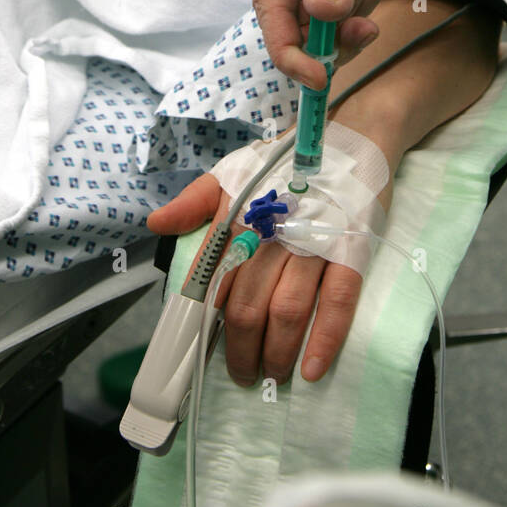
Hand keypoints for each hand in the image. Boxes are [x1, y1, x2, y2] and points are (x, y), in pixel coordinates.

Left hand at [148, 174, 365, 384]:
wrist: (351, 131)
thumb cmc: (288, 159)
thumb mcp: (235, 171)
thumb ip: (195, 202)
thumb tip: (156, 223)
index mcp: (240, 214)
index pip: (214, 279)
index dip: (207, 320)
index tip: (206, 347)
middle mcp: (272, 232)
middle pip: (248, 305)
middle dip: (241, 349)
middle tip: (242, 373)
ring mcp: (314, 242)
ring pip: (288, 311)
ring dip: (277, 352)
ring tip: (273, 375)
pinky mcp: (351, 249)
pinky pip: (338, 302)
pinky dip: (324, 339)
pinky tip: (311, 368)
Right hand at [234, 0, 421, 87]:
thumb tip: (322, 13)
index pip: (268, 11)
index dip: (290, 51)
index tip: (318, 77)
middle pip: (296, 31)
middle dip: (333, 30)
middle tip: (362, 24)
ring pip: (326, 32)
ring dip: (356, 8)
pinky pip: (347, 24)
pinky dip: (366, 5)